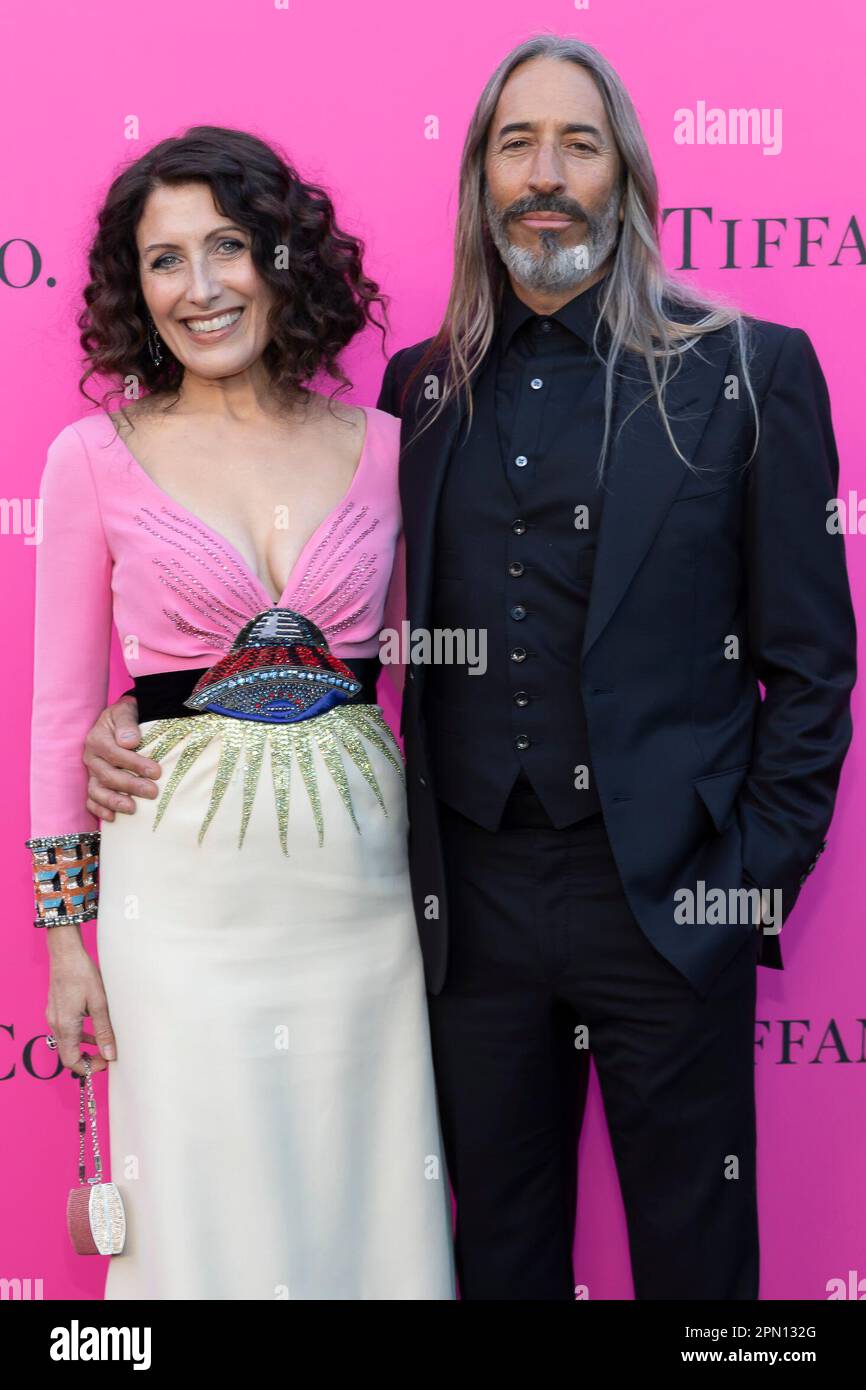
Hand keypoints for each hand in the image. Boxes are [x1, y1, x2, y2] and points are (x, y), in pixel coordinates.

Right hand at [46, 936, 115, 1074]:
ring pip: (67, 1042)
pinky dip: (79, 1035)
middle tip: (106, 1057)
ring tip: (104, 1044)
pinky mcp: (55, 1009)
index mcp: (65, 1026)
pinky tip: (94, 1028)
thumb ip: (104, 1031)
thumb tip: (110, 1054)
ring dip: (84, 1047)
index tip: (105, 1064)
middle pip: (68, 1054)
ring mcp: (53, 1016)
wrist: (66, 953)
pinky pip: (66, 1030)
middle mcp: (55, 1024)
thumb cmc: (83, 974)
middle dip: (87, 1060)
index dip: (88, 1068)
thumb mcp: (99, 1004)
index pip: (71, 1061)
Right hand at [84, 695, 160, 819]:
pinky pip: (91, 799)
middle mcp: (91, 756)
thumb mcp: (126, 711)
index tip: (156, 772)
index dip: (135, 764)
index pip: (115, 754)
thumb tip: (129, 742)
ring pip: (97, 790)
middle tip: (152, 792)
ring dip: (114, 801)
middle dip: (130, 785)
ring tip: (132, 809)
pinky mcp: (93, 783)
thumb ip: (127, 723)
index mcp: (98, 738)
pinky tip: (113, 818)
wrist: (121, 720)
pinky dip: (99, 810)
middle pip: (107, 775)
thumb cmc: (127, 716)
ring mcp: (91, 772)